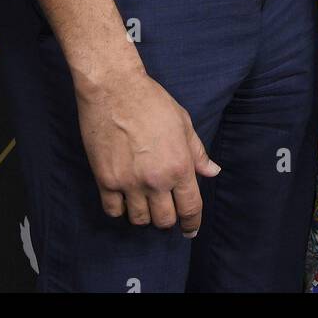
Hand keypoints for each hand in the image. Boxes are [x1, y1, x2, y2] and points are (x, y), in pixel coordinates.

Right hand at [74, 67, 220, 235]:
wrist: (115, 88)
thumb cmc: (152, 101)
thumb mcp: (183, 122)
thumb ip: (197, 152)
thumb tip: (212, 172)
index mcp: (179, 165)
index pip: (191, 207)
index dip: (192, 223)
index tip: (190, 229)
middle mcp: (156, 180)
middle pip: (164, 220)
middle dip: (168, 218)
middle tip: (164, 208)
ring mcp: (129, 182)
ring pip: (139, 220)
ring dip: (144, 215)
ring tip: (143, 202)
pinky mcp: (105, 179)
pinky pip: (113, 211)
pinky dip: (120, 209)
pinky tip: (123, 198)